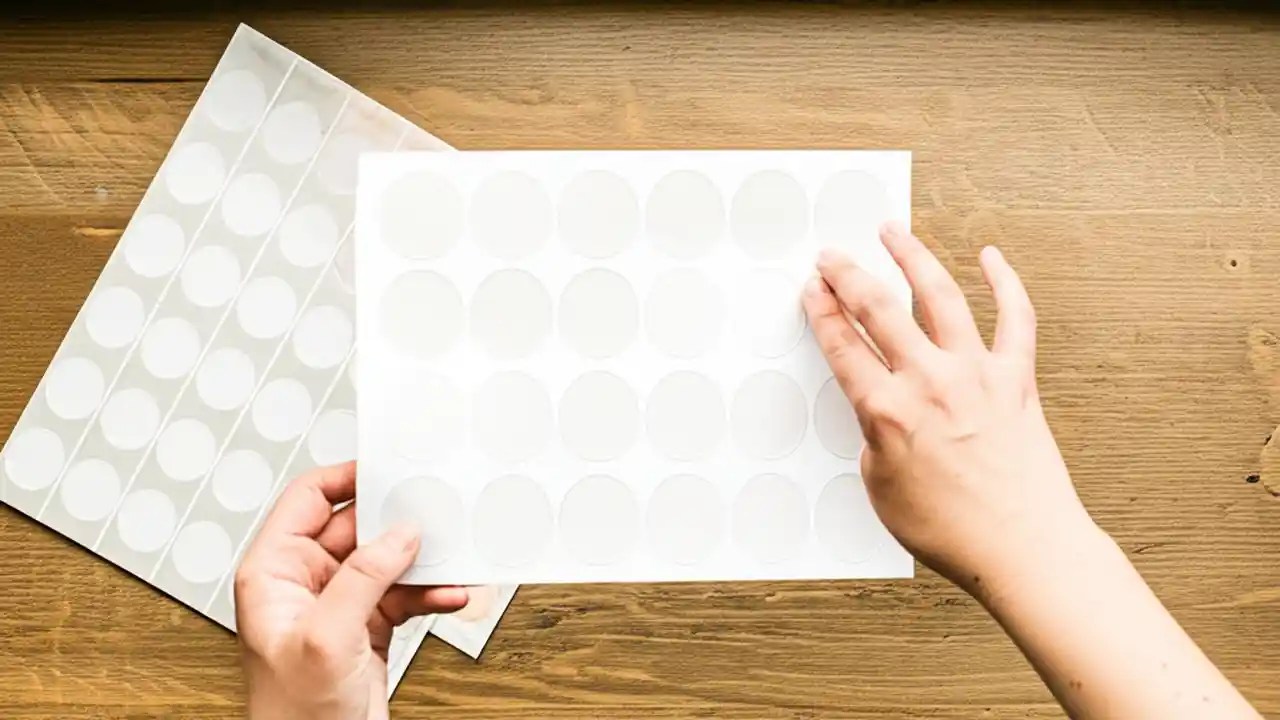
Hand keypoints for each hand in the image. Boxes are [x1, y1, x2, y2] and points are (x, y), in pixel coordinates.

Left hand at [235, 462, 467, 719]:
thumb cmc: (293, 716)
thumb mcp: (327, 637)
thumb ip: (364, 578)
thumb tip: (399, 535)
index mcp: (273, 573)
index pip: (308, 499)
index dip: (346, 478)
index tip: (386, 469)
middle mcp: (305, 584)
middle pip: (358, 528)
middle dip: (398, 524)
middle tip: (434, 514)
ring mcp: (339, 605)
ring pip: (388, 561)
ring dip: (423, 562)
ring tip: (452, 558)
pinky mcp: (368, 627)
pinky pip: (405, 593)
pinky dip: (431, 592)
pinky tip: (451, 593)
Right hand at [803, 222, 1093, 590]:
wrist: (1024, 547)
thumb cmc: (952, 531)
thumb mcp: (880, 487)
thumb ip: (873, 436)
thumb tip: (877, 408)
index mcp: (887, 411)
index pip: (842, 344)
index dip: (820, 310)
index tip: (811, 290)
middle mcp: (929, 382)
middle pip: (877, 307)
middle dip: (848, 274)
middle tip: (833, 256)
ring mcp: (976, 375)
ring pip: (939, 295)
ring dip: (911, 256)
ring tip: (893, 232)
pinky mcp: (1016, 380)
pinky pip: (1015, 317)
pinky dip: (1004, 282)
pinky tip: (991, 258)